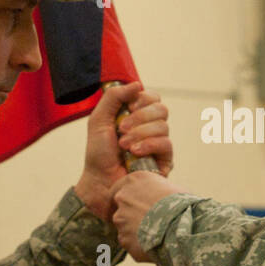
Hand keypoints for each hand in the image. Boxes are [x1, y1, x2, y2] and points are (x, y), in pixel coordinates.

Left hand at [74, 83, 172, 221]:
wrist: (99, 181)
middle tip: (121, 129)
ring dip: (140, 134)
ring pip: (163, 126)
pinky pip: (166, 143)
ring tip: (123, 146)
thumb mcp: (98, 120)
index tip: (128, 107)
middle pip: (161, 109)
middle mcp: (150, 127)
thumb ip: (114, 97)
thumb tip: (137, 84)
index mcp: (137, 115)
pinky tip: (134, 153)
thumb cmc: (98, 154)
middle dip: (140, 117)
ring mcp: (159, 144)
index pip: (152, 97)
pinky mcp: (165, 160)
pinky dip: (149, 145)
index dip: (142, 99)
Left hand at [111, 171, 184, 260]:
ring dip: (136, 230)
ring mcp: (121, 218)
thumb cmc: (183, 207)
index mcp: (135, 180)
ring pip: (125, 226)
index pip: (120, 187)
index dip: (128, 197)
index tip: (133, 205)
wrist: (181, 229)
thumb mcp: (172, 190)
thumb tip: (160, 199)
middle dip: (131, 215)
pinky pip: (129, 241)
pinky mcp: (123, 237)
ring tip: (157, 235)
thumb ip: (157, 193)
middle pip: (122, 207)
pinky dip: (139, 244)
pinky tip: (154, 245)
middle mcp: (123, 197)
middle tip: (148, 222)